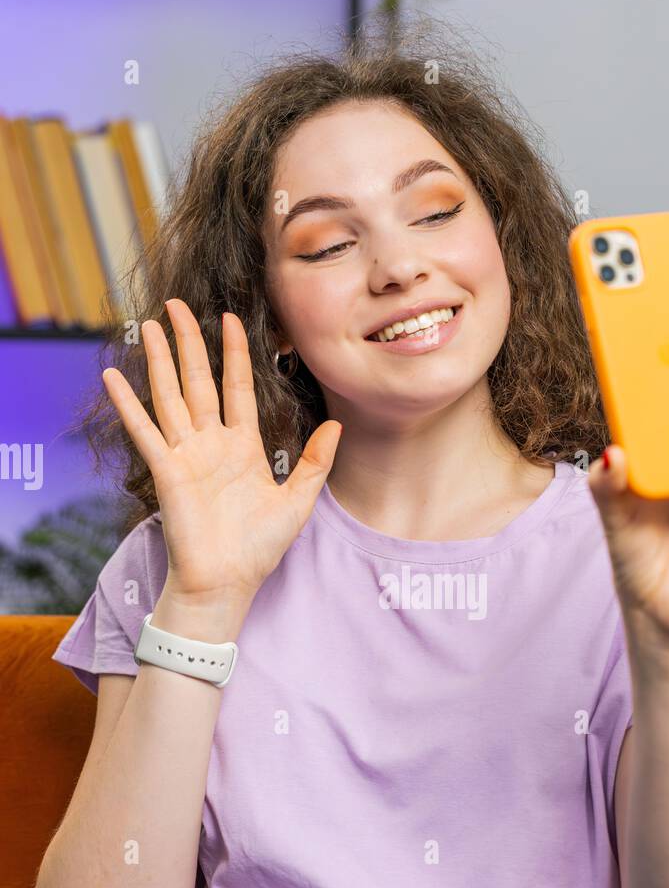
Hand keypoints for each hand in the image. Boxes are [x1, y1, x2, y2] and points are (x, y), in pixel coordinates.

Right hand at [102, 299, 341, 607]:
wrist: (227, 583)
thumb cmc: (258, 549)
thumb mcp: (297, 501)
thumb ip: (315, 462)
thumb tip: (337, 426)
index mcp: (242, 447)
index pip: (236, 387)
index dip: (234, 353)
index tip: (231, 319)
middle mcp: (210, 445)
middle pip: (197, 381)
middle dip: (189, 342)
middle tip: (177, 304)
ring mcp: (185, 456)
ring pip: (169, 397)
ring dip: (159, 361)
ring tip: (150, 325)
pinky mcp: (166, 472)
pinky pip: (145, 432)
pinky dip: (128, 405)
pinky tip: (113, 377)